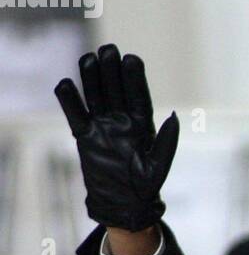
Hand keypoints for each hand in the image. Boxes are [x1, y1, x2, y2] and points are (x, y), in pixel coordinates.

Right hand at [55, 43, 178, 233]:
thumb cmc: (145, 188)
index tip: (132, 59)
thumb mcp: (159, 166)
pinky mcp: (85, 135)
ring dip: (92, 78)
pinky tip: (66, 85)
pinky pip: (75, 114)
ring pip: (96, 96)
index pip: (139, 97)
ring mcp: (102, 126)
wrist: (123, 205)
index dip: (135, 79)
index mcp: (143, 126)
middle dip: (112, 70)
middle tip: (109, 50)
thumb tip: (176, 117)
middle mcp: (122, 121)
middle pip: (115, 90)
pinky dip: (70, 101)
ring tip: (89, 58)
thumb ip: (167, 142)